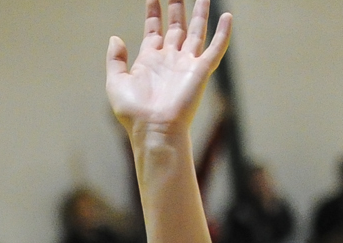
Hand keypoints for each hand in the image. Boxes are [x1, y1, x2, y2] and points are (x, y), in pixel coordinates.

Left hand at [105, 0, 231, 141]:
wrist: (155, 130)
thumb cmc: (135, 113)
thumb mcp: (116, 83)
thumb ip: (115, 60)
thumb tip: (115, 38)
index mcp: (150, 60)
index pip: (154, 28)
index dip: (154, 11)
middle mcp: (170, 59)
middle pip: (176, 25)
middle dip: (176, 5)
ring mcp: (186, 64)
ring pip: (196, 30)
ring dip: (200, 11)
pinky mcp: (201, 71)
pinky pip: (215, 49)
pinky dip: (222, 33)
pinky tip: (227, 16)